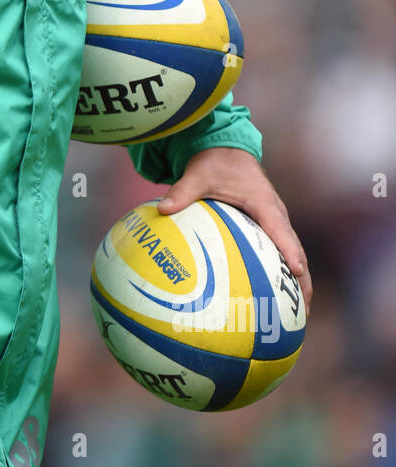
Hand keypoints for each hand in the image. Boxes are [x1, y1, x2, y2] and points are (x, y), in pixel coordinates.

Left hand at [156, 148, 311, 313]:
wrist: (228, 150)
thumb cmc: (215, 164)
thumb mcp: (198, 175)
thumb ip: (182, 192)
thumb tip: (163, 209)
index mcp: (263, 203)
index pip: (280, 230)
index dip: (290, 251)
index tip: (296, 272)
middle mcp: (276, 214)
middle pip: (297, 250)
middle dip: (303, 280)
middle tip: (303, 310)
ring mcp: (276, 222)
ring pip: (294, 254)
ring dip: (300, 281)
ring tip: (299, 315)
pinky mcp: (270, 227)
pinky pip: (281, 252)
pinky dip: (284, 273)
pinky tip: (276, 297)